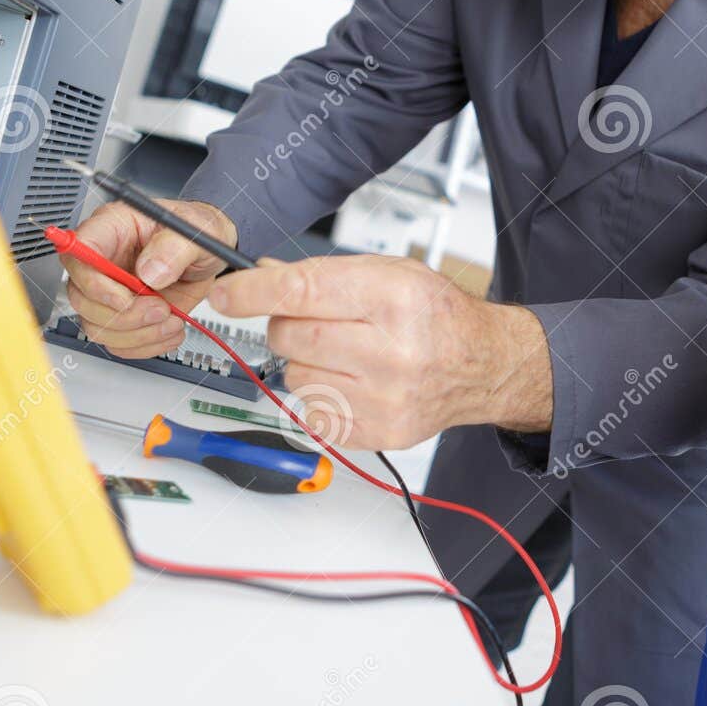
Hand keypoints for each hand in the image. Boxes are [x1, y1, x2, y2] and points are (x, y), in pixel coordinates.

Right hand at [62, 198, 237, 358]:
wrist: (210, 253)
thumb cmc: (196, 230)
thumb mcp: (196, 230)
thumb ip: (173, 247)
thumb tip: (151, 271)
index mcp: (112, 227)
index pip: (78, 255)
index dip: (93, 283)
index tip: (125, 299)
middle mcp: (104, 260)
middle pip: (81, 298)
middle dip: (123, 315)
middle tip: (161, 309)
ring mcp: (111, 290)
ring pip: (97, 326)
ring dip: (137, 333)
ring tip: (171, 320)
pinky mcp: (123, 314)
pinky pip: (118, 342)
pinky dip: (145, 344)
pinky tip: (169, 330)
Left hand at [209, 254, 552, 449]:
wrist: (481, 364)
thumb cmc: (436, 315)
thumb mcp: (389, 273)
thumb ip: (324, 274)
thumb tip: (261, 274)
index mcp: (394, 298)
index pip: (303, 291)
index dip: (253, 292)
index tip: (226, 294)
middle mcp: (392, 350)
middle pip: (290, 336)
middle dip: (285, 325)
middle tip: (313, 321)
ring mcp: (384, 398)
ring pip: (294, 377)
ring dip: (305, 362)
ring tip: (344, 354)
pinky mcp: (378, 432)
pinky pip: (310, 413)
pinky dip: (320, 396)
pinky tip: (352, 382)